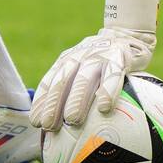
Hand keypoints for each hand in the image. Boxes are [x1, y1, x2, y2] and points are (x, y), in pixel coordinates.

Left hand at [29, 0, 160, 131]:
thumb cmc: (102, 63)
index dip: (41, 101)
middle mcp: (79, 56)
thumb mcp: (82, 69)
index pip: (49, 81)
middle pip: (63, 80)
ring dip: (76, 98)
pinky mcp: (118, 56)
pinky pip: (113, 75)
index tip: (35, 122)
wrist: (126, 34)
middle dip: (53, 103)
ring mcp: (98, 55)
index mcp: (66, 61)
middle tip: (49, 125)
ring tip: (72, 120)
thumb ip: (72, 91)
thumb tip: (60, 128)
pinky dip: (107, 91)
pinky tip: (104, 108)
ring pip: (84, 77)